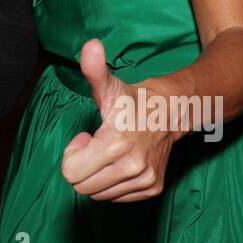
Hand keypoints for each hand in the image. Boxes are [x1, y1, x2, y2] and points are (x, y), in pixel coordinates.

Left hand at [60, 39, 176, 202]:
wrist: (171, 112)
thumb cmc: (132, 100)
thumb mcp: (109, 86)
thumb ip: (94, 69)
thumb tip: (89, 45)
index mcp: (116, 144)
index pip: (71, 173)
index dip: (72, 154)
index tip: (87, 136)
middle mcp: (132, 168)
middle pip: (82, 187)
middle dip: (82, 165)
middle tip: (96, 144)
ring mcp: (144, 180)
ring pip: (98, 194)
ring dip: (97, 175)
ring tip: (109, 151)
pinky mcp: (152, 189)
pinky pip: (115, 198)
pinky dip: (112, 183)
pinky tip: (121, 162)